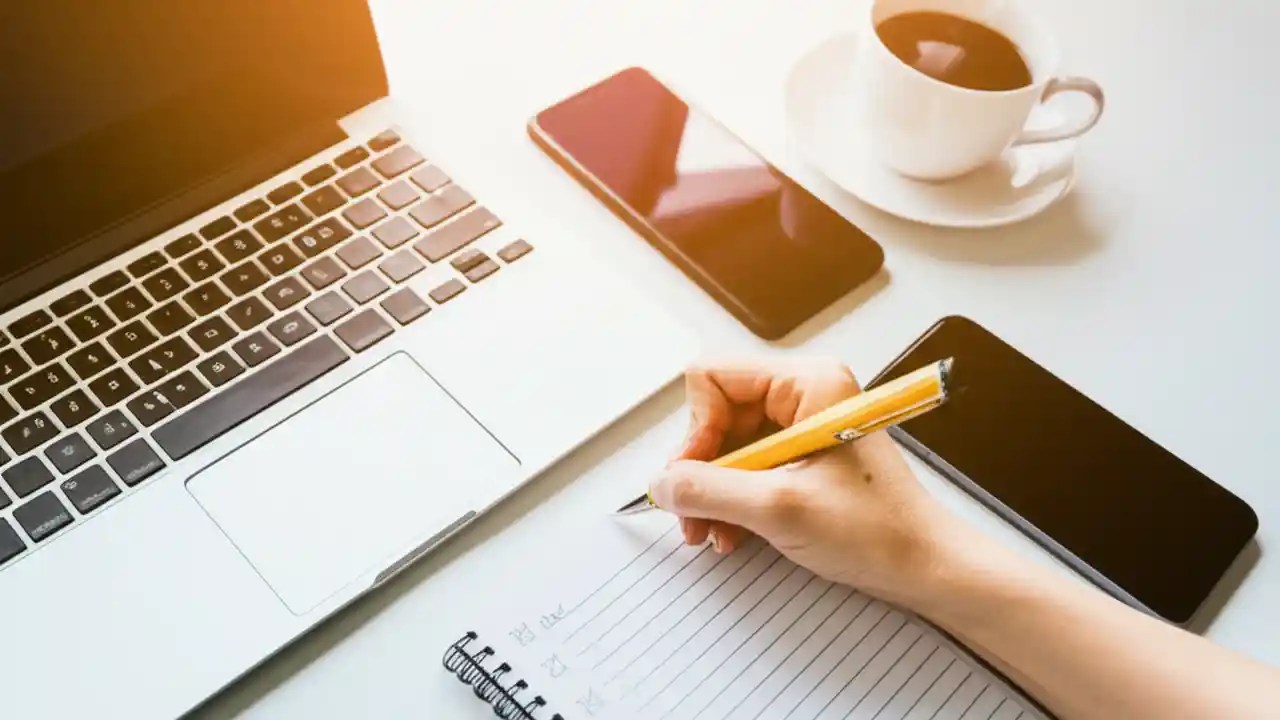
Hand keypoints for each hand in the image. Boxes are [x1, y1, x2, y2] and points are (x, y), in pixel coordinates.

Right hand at [649, 358, 974, 609]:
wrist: (925, 568)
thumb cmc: (877, 531)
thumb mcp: (780, 508)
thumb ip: (710, 490)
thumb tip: (661, 482)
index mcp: (808, 383)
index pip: (714, 379)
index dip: (694, 431)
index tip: (690, 478)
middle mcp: (804, 395)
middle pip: (716, 415)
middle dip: (699, 470)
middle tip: (691, 517)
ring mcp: (803, 427)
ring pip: (727, 446)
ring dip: (711, 492)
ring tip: (710, 533)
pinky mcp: (802, 458)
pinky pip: (747, 468)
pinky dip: (732, 501)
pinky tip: (732, 534)